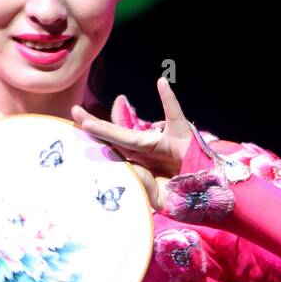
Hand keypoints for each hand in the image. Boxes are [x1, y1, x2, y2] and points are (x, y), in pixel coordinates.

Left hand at [71, 77, 193, 211]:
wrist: (206, 188)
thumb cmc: (181, 192)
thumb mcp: (158, 197)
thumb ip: (143, 185)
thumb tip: (131, 171)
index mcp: (141, 160)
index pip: (113, 149)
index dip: (97, 141)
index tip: (77, 130)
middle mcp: (148, 148)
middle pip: (115, 138)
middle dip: (94, 127)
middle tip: (74, 112)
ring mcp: (163, 140)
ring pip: (134, 135)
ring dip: (116, 123)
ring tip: (96, 113)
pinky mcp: (182, 136)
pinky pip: (175, 115)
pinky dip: (169, 99)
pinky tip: (161, 84)